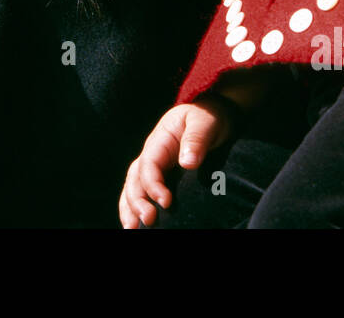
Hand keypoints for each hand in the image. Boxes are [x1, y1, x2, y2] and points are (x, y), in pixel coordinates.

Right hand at [119, 97, 233, 227]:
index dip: (153, 185)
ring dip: (130, 208)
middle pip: (135, 179)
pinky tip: (136, 224)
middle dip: (137, 201)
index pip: (148, 164)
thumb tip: (187, 163)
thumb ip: (196, 139)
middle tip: (148, 221)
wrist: (213, 115)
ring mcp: (153, 166)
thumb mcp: (205, 122)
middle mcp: (151, 154)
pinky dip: (134, 207)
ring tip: (132, 229)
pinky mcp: (160, 177)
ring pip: (132, 187)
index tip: (166, 202)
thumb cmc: (208, 117)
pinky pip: (141, 192)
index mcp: (159, 140)